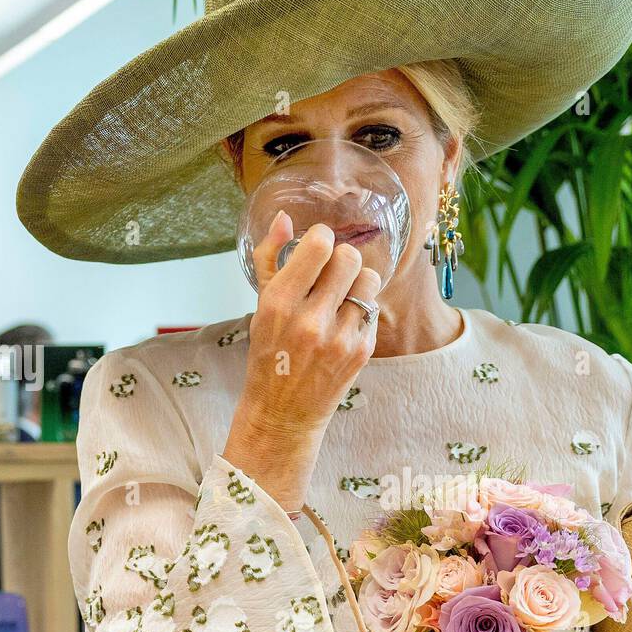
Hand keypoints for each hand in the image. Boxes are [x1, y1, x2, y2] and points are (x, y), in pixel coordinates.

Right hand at [223, 211, 379, 510]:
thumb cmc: (269, 354)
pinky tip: (343, 324)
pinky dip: (360, 310)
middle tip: (331, 273)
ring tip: (340, 297)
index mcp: (280, 303)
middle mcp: (311, 320)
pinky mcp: (361, 351)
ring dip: (357, 282)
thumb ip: (270, 259)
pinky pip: (371, 309)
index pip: (319, 245)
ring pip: (369, 280)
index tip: (317, 247)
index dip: (321, 238)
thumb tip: (283, 218)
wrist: (283, 412)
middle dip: (341, 259)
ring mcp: (339, 338)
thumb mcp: (260, 307)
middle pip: (350, 258)